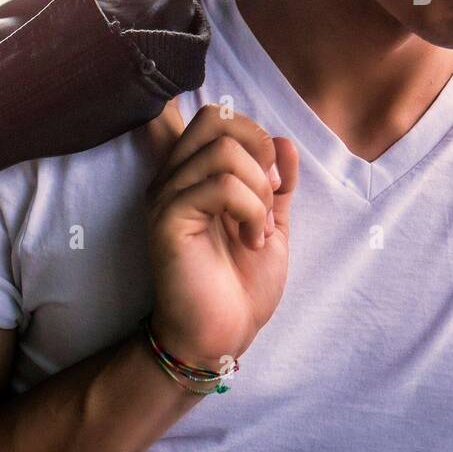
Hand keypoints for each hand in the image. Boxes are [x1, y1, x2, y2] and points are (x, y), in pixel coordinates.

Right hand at [141, 100, 297, 372]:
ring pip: (223, 151)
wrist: (224, 335)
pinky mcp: (168, 221)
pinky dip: (250, 210)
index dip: (254, 136)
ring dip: (258, 189)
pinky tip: (252, 240)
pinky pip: (219, 186)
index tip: (273, 182)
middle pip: (217, 118)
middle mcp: (173, 177)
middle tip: (268, 195)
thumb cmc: (241, 284)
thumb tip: (285, 141)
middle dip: (258, 149)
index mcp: (194, 173)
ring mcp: (167, 197)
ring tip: (259, 228)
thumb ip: (278, 182)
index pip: (216, 116)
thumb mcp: (271, 222)